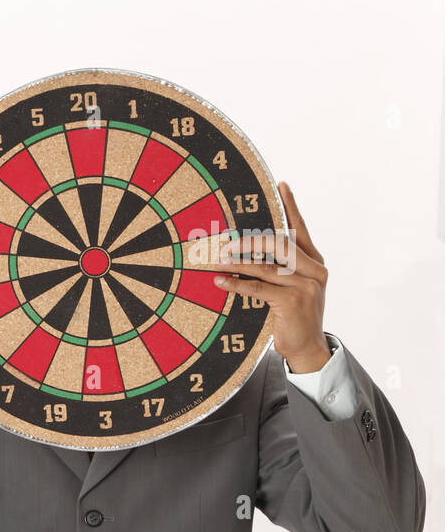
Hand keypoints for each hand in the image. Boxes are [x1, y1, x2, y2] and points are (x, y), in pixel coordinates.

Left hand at [215, 181, 331, 372]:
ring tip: (218, 259)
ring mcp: (306, 286)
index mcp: (314, 262)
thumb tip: (245, 249)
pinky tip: (220, 280)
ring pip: (267, 266)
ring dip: (239, 261)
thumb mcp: (290, 287)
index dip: (291, 206)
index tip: (282, 184)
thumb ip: (278, 268)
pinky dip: (237, 284)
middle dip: (251, 241)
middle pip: (280, 244)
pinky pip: (259, 288)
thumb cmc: (293, 316)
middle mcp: (314, 270)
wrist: (307, 347)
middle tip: (227, 242)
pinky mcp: (293, 302)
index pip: (301, 229)